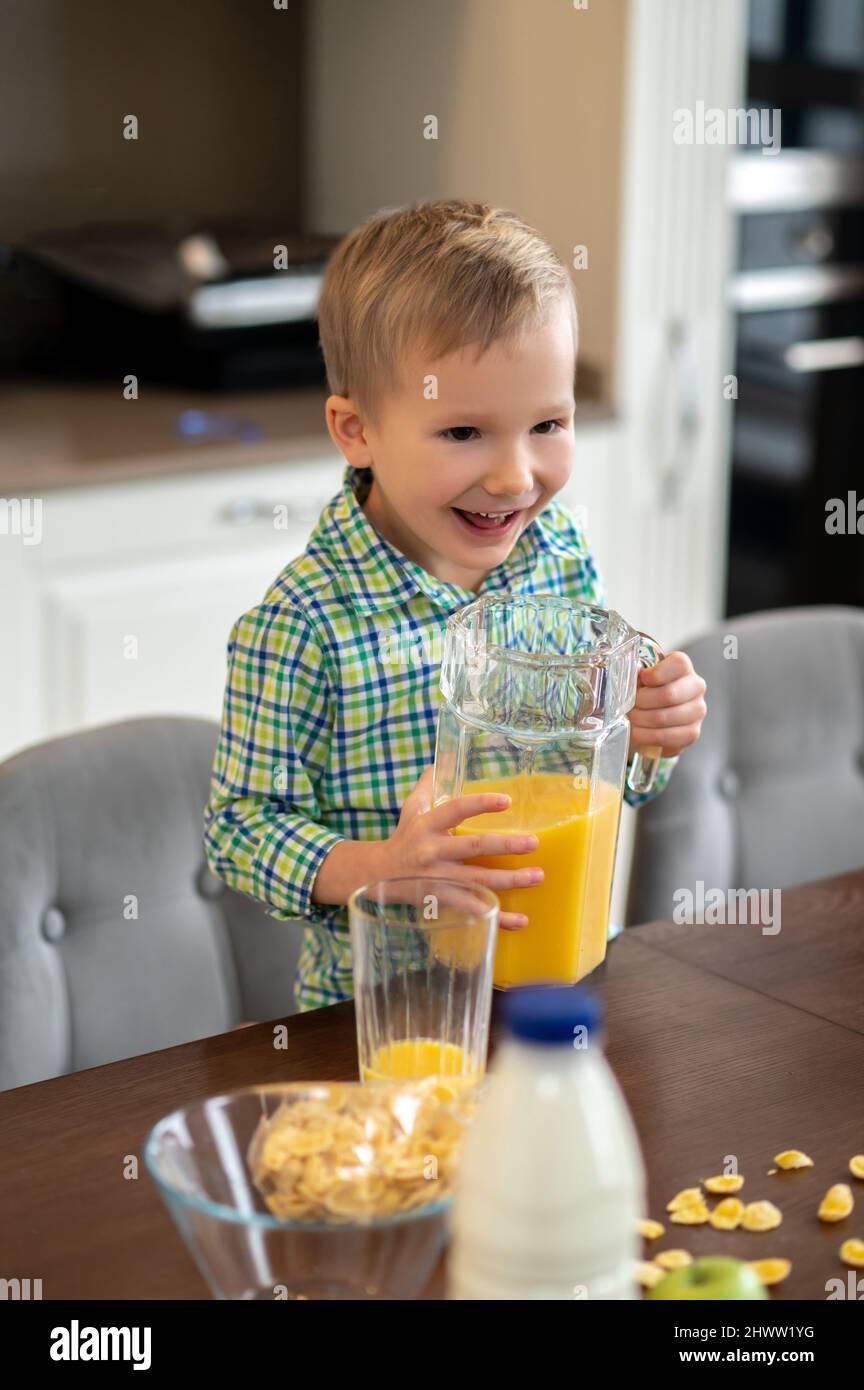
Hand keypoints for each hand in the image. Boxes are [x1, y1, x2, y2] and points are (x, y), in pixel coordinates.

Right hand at [379, 766, 542, 930]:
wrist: (377, 875)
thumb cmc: (403, 837)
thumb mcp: (411, 809)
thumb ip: (428, 785)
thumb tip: (442, 758)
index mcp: (428, 825)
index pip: (456, 809)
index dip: (480, 804)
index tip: (507, 801)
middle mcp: (433, 851)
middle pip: (474, 848)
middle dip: (506, 846)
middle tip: (534, 843)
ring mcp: (438, 878)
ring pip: (479, 881)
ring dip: (510, 881)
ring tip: (537, 876)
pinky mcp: (441, 900)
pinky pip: (473, 909)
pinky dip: (497, 918)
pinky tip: (520, 921)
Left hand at [627, 651, 706, 757]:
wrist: (652, 715)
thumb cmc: (646, 691)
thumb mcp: (640, 676)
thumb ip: (636, 673)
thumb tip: (629, 678)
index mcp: (683, 667)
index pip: (678, 664)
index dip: (655, 674)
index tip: (641, 679)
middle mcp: (696, 686)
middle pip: (668, 694)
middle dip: (641, 701)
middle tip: (629, 705)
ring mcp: (697, 710)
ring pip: (664, 717)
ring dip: (640, 719)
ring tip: (632, 718)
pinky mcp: (692, 732)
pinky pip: (666, 736)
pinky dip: (646, 735)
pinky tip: (638, 731)